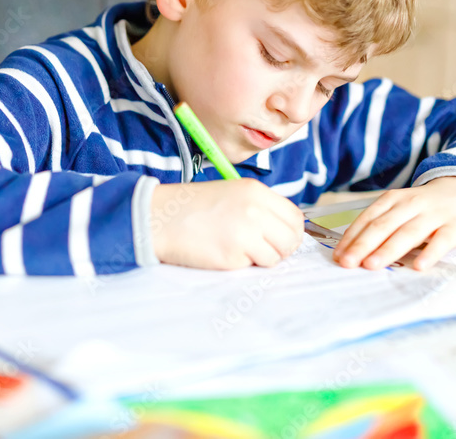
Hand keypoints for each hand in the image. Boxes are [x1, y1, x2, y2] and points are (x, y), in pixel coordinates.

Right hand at [150, 179, 304, 269]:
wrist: (161, 218)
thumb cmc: (192, 207)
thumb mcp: (231, 193)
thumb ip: (259, 206)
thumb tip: (284, 228)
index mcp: (255, 191)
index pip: (295, 215)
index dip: (291, 231)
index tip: (280, 237)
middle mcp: (255, 209)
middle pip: (292, 238)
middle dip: (282, 248)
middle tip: (263, 249)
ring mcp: (246, 232)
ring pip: (277, 255)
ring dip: (264, 257)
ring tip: (240, 249)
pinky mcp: (234, 254)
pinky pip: (255, 265)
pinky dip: (245, 263)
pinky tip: (226, 252)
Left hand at [333, 177, 455, 271]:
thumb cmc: (423, 206)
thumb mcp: (399, 207)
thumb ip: (380, 224)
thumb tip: (351, 250)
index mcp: (392, 199)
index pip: (368, 218)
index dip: (352, 237)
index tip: (339, 255)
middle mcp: (410, 204)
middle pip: (383, 226)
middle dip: (363, 245)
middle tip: (348, 263)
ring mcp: (433, 215)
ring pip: (408, 233)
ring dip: (388, 250)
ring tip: (372, 265)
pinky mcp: (455, 228)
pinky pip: (441, 242)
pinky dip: (429, 254)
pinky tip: (418, 266)